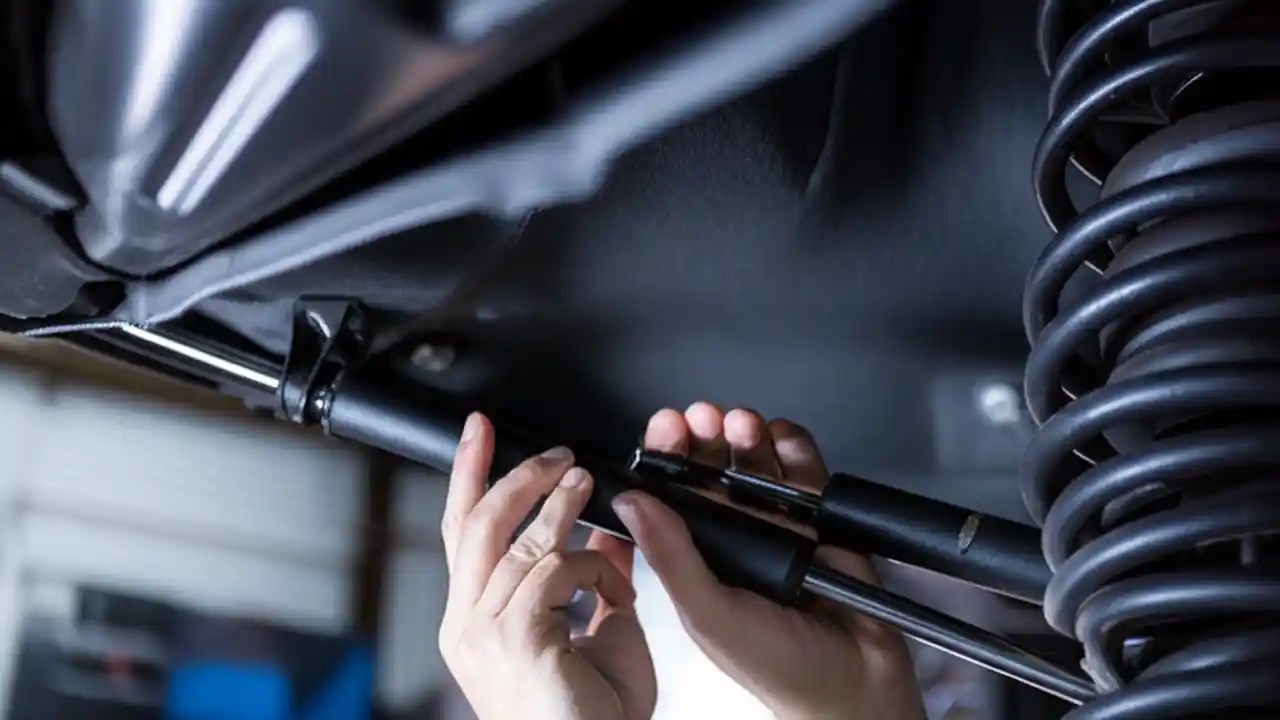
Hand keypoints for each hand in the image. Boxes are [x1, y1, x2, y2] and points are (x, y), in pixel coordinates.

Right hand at [438, 413, 656, 719]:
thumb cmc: (597, 719)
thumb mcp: (603, 630)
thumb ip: (594, 579)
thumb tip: (605, 531)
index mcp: (477, 622)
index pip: (463, 534)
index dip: (469, 476)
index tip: (479, 433)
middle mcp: (467, 625)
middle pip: (476, 524)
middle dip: (514, 475)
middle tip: (556, 454)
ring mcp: (484, 632)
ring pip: (518, 541)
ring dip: (559, 506)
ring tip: (584, 483)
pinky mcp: (515, 636)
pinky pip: (553, 570)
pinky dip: (592, 565)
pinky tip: (618, 584)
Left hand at [612, 403, 925, 719]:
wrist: (855, 683)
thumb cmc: (777, 666)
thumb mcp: (709, 615)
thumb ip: (672, 558)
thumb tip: (632, 503)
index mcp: (697, 559)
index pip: (672, 496)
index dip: (666, 460)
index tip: (665, 431)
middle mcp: (734, 538)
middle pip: (713, 470)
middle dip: (706, 438)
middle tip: (702, 418)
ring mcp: (778, 526)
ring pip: (756, 464)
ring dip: (747, 437)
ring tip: (742, 424)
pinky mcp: (821, 520)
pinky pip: (805, 473)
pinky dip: (795, 448)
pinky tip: (783, 436)